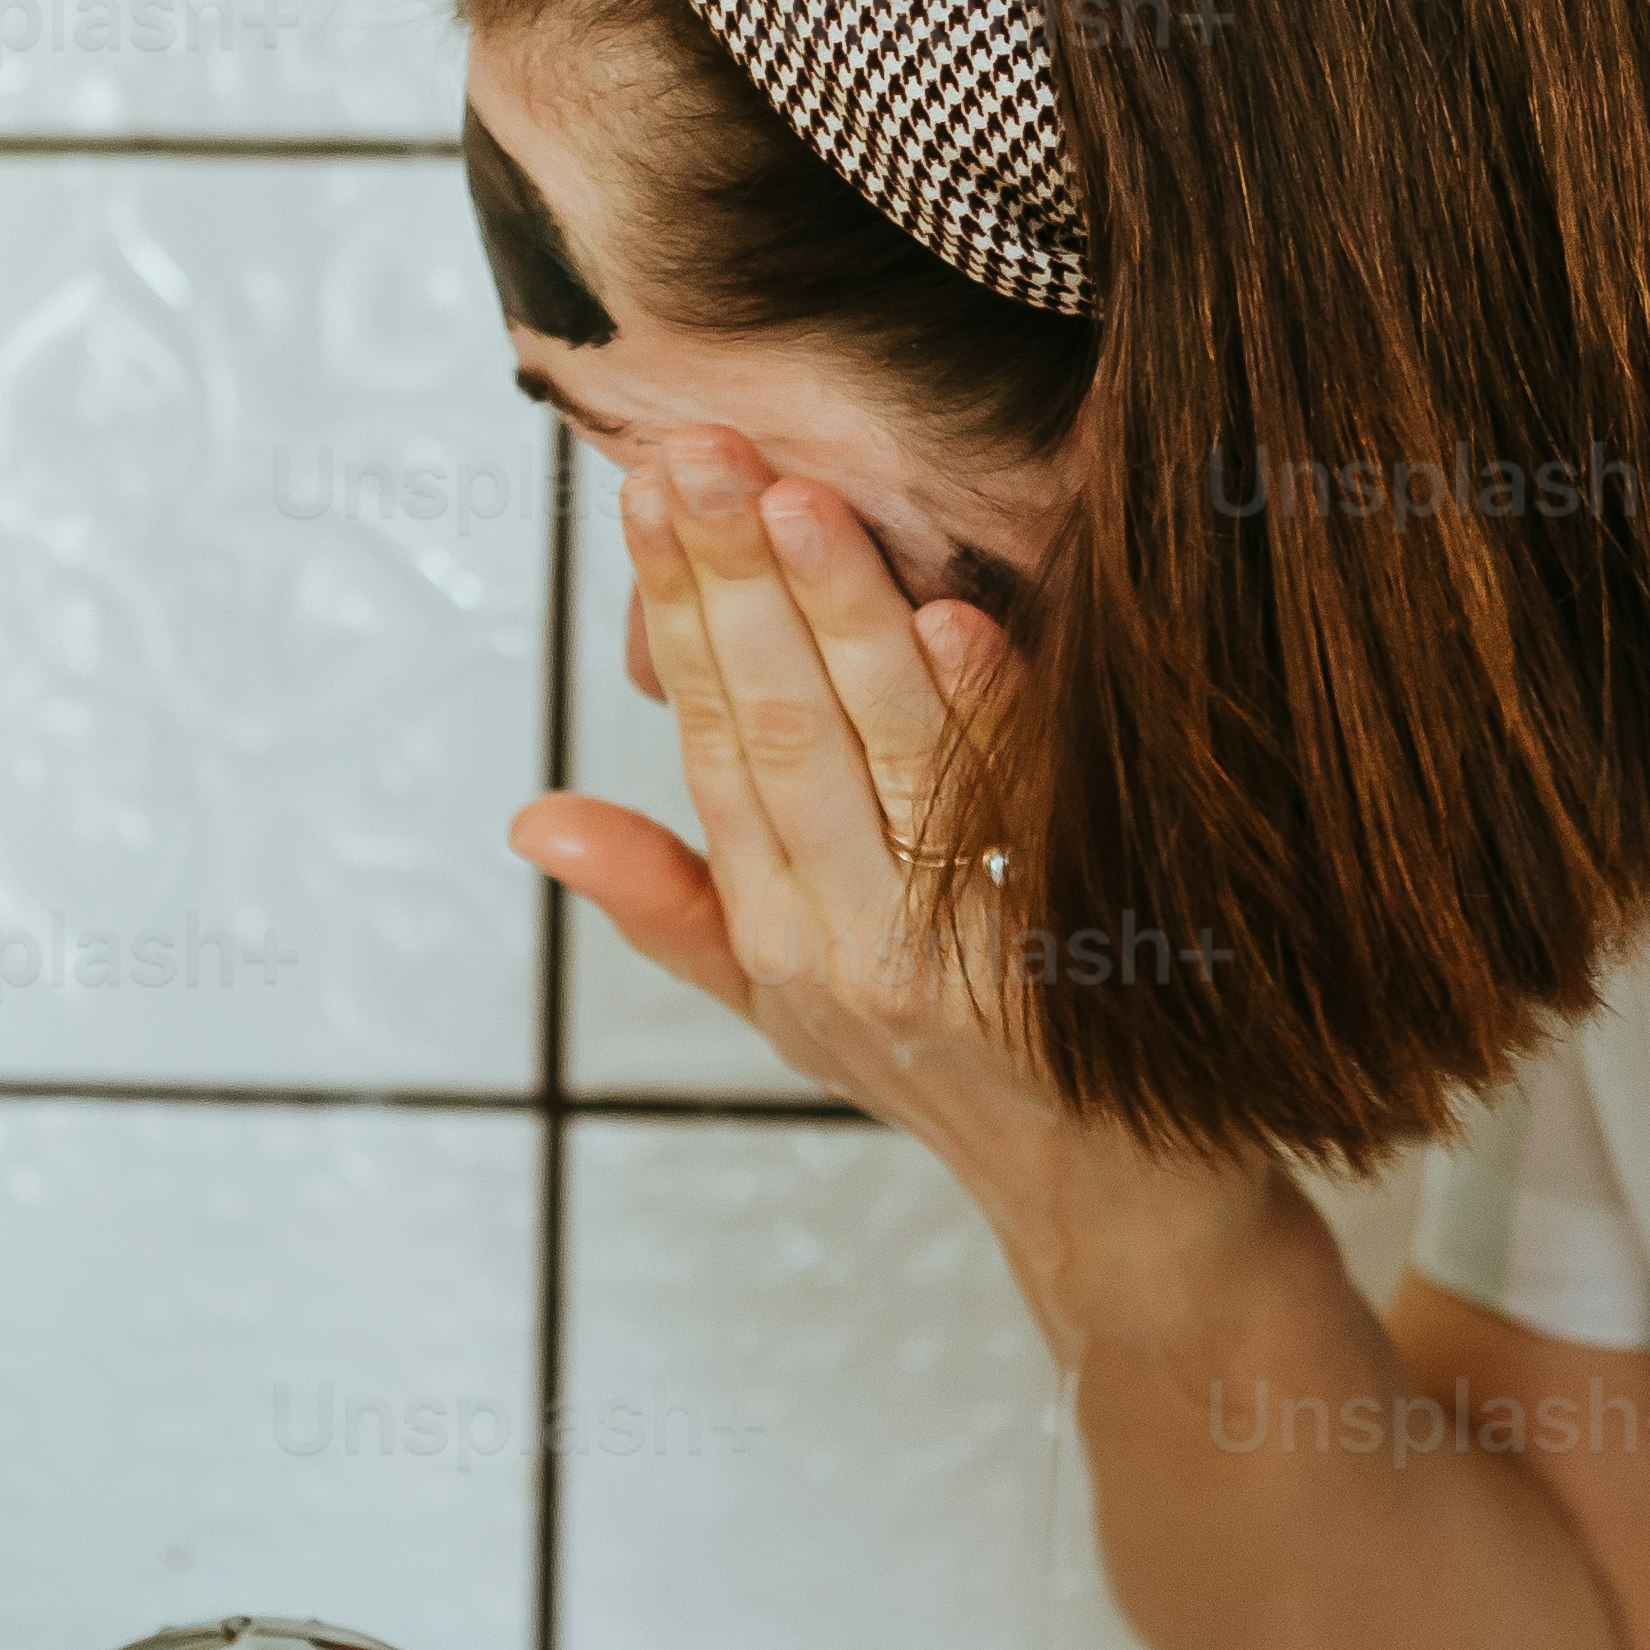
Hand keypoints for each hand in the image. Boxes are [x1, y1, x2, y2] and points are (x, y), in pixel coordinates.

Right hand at [515, 437, 1042, 1158]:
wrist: (1116, 1202)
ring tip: (802, 501)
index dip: (679, 611)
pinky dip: (987, 721)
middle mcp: (847, 944)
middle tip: (702, 448)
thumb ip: (672, 902)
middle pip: (779, 733)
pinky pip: (1020, 823)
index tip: (651, 485)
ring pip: (885, 758)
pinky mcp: (1059, 970)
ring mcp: (952, 960)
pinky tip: (954, 622)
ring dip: (841, 621)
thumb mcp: (784, 1003)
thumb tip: (533, 820)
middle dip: (734, 580)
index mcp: (776, 933)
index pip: (711, 741)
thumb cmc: (950, 1075)